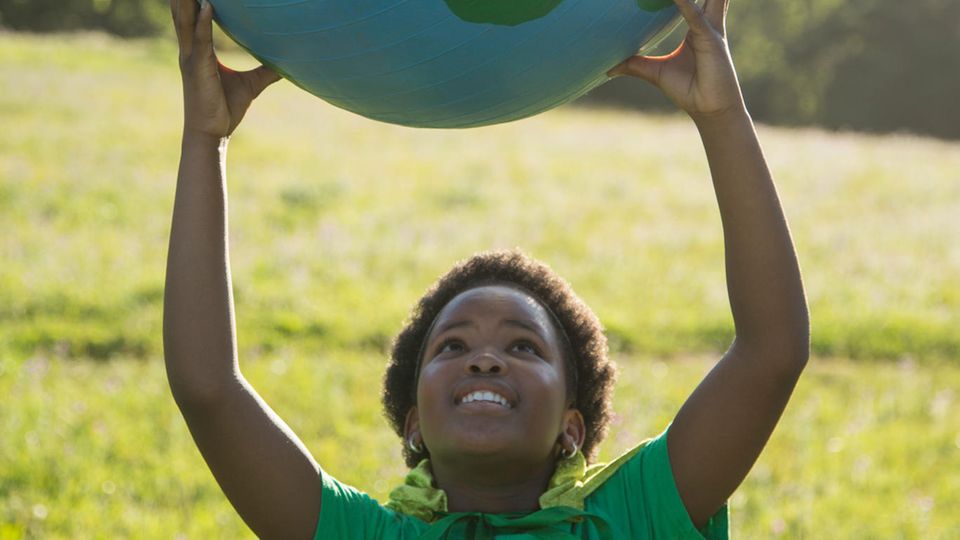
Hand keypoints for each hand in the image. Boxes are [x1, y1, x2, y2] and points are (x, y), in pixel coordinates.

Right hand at [172, 0, 280, 138]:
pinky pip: (200, 41)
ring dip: (188, 1)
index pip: (195, 18)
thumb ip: (265, 71)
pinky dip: (203, 22)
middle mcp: (191, 51)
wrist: (211, 135)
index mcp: (199, 52)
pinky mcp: (197, 69)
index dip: (195, 0)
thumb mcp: (251, 85)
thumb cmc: (225, 110)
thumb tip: (286, 64)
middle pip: (184, 14)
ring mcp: (191, 59)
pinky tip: (208, 6)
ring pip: (186, 21)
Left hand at [608, 0, 743, 120]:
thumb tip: (609, 65)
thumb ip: (635, 64)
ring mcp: (710, 30)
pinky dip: (686, 5)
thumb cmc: (690, 90)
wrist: (711, 111)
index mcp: (696, 27)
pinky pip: (696, 18)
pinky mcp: (711, 41)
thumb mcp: (655, 73)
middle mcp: (705, 24)